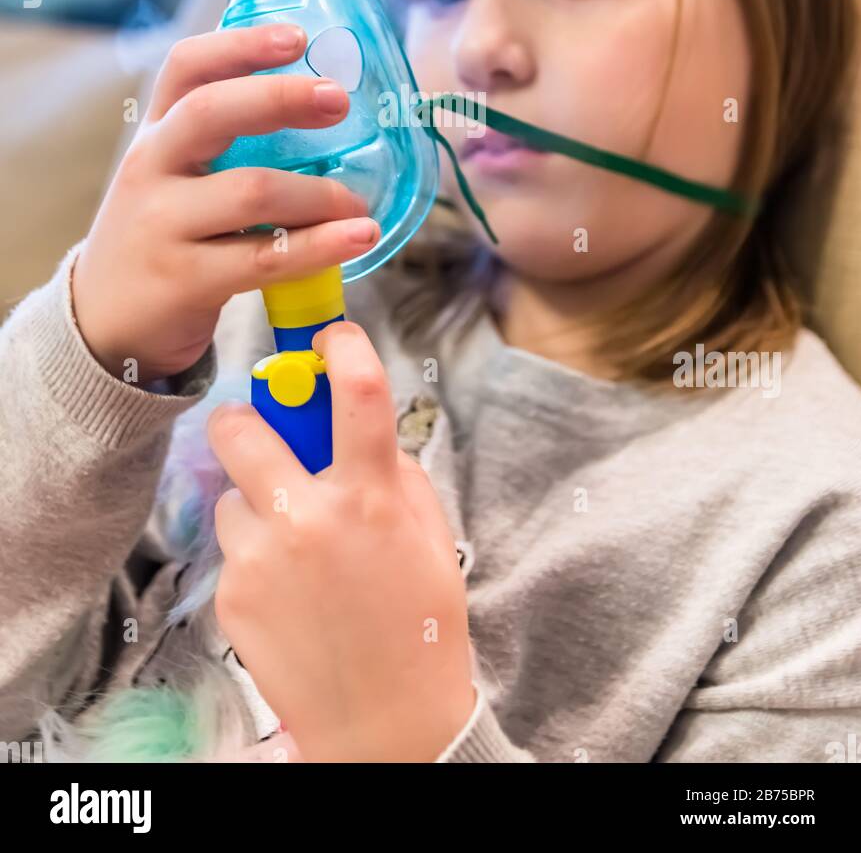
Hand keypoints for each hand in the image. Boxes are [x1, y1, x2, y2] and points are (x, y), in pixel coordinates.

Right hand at [72, 24, 378, 383]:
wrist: (103, 322)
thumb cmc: (164, 236)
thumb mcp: (173, 176)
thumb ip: (222, 141)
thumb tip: (315, 99)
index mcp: (156, 133)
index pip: (186, 68)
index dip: (239, 44)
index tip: (296, 35)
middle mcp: (152, 168)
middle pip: (210, 113)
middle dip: (280, 98)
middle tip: (339, 99)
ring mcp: (162, 224)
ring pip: (249, 192)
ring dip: (317, 193)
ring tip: (358, 202)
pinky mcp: (183, 279)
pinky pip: (263, 258)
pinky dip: (319, 246)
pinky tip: (358, 237)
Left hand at [207, 321, 475, 762]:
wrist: (384, 723)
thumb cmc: (418, 624)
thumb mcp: (430, 534)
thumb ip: (394, 472)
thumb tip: (358, 429)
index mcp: (369, 495)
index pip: (356, 392)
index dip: (343, 346)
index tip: (332, 337)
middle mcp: (308, 517)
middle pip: (238, 426)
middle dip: (244, 419)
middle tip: (258, 431)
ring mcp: (262, 558)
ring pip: (231, 493)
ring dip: (255, 503)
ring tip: (293, 547)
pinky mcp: (231, 596)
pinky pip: (231, 547)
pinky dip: (253, 556)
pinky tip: (287, 592)